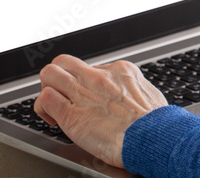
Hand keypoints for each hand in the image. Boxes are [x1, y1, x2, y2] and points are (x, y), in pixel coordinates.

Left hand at [34, 55, 167, 167]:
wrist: (154, 137)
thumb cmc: (156, 123)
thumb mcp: (148, 94)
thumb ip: (133, 91)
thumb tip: (130, 98)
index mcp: (120, 71)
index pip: (90, 67)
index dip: (83, 82)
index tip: (85, 95)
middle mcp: (99, 77)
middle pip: (64, 62)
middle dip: (58, 76)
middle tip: (62, 94)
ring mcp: (84, 93)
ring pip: (50, 74)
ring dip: (47, 88)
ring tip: (53, 105)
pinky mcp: (72, 115)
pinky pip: (46, 99)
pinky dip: (42, 107)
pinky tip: (51, 118)